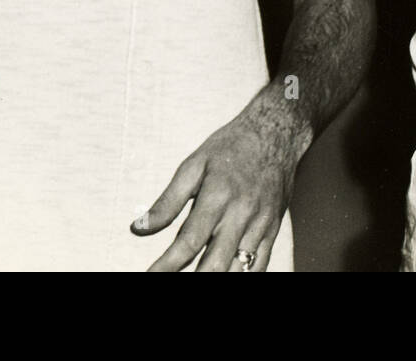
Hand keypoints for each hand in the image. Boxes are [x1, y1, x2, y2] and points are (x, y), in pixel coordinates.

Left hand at [132, 87, 305, 271]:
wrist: (276, 132)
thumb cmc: (230, 147)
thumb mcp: (194, 165)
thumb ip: (167, 201)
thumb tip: (139, 228)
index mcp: (218, 196)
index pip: (189, 241)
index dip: (166, 266)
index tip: (150, 275)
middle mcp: (241, 214)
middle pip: (214, 264)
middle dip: (190, 281)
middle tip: (166, 282)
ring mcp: (260, 224)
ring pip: (238, 271)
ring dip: (215, 279)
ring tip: (195, 277)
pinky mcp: (273, 230)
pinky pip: (259, 267)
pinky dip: (241, 277)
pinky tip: (224, 275)